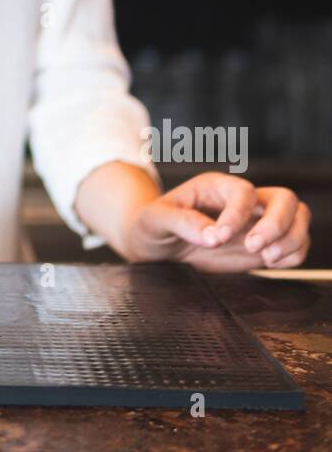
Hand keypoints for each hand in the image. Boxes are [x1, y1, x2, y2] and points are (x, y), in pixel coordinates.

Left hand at [124, 171, 311, 272]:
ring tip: (266, 259)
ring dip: (291, 239)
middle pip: (284, 199)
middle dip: (277, 224)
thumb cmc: (154, 224)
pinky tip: (271, 264)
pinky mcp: (263, 244)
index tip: (219, 237)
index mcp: (216, 187)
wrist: (156, 243)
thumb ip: (182, 222)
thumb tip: (213, 236)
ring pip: (298, 217)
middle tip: (255, 248)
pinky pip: (295, 244)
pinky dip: (293, 254)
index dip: (238, 214)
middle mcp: (243, 201)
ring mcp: (256, 222)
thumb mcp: (156, 218)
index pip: (243, 192)